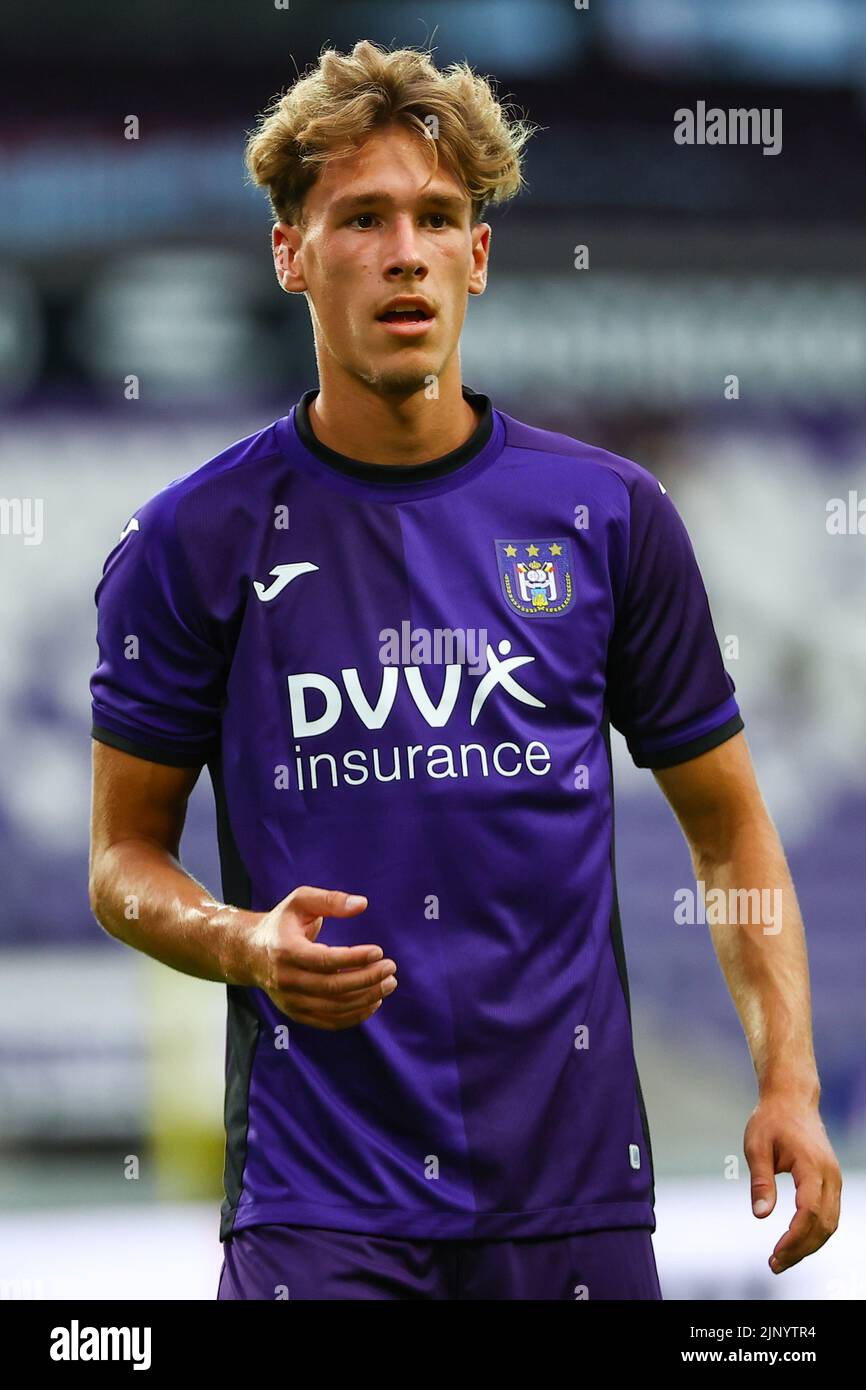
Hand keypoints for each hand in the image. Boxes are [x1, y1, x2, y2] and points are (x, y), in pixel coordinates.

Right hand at [250, 885, 396, 1029]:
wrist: (251, 953)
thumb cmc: (282, 923)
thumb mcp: (300, 901)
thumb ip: (330, 900)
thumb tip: (362, 904)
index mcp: (285, 950)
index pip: (324, 960)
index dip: (354, 958)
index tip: (379, 952)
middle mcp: (286, 980)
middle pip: (332, 987)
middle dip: (366, 979)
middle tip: (390, 969)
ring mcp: (290, 1000)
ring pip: (334, 1007)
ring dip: (366, 998)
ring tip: (388, 984)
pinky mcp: (296, 1014)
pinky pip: (329, 1021)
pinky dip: (355, 1015)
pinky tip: (374, 1001)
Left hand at [744, 1091, 841, 1273]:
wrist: (792, 1100)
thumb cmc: (771, 1120)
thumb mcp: (756, 1146)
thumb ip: (761, 1181)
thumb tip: (760, 1215)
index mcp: (811, 1165)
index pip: (809, 1211)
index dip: (794, 1237)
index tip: (774, 1253)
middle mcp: (830, 1175)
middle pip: (823, 1224)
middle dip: (801, 1249)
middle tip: (774, 1264)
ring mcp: (834, 1179)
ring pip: (830, 1224)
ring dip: (809, 1246)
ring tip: (782, 1259)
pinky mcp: (831, 1181)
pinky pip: (829, 1215)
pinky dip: (815, 1233)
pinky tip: (794, 1242)